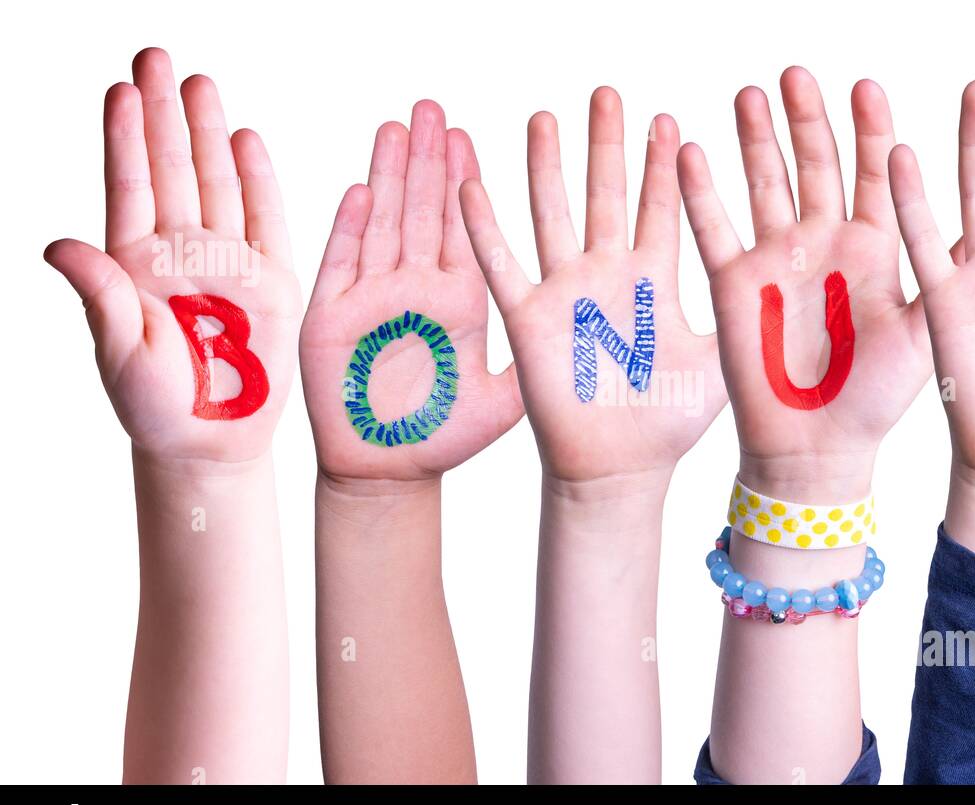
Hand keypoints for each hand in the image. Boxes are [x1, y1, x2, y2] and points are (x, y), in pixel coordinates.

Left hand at [45, 48, 299, 463]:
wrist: (213, 443)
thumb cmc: (156, 407)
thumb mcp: (117, 352)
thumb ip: (99, 294)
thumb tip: (58, 243)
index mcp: (135, 265)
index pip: (129, 186)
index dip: (125, 137)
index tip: (120, 88)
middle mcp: (180, 253)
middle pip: (171, 169)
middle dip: (164, 113)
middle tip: (157, 58)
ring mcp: (227, 263)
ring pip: (216, 183)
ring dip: (207, 133)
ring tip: (200, 83)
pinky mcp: (272, 281)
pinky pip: (268, 220)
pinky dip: (259, 180)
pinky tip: (246, 139)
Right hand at [300, 102, 520, 481]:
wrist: (389, 471)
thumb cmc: (444, 437)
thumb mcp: (504, 400)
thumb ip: (534, 361)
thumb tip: (585, 332)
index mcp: (458, 299)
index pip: (462, 228)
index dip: (463, 182)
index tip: (468, 136)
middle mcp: (416, 289)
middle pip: (421, 211)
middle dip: (427, 160)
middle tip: (433, 108)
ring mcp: (373, 298)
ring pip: (383, 224)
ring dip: (389, 176)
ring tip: (397, 128)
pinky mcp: (334, 318)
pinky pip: (344, 265)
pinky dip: (351, 229)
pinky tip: (361, 190)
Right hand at [458, 88, 725, 483]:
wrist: (618, 468)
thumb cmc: (669, 421)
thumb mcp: (720, 359)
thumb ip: (744, 313)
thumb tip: (795, 279)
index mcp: (655, 279)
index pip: (660, 207)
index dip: (662, 165)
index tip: (668, 119)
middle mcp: (609, 276)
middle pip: (607, 194)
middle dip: (608, 144)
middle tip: (608, 94)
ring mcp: (567, 293)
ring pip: (554, 214)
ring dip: (547, 167)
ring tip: (547, 118)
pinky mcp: (529, 321)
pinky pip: (502, 268)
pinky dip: (485, 230)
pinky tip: (471, 187)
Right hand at [677, 67, 931, 499]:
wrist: (814, 446)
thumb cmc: (873, 400)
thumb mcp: (921, 334)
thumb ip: (936, 275)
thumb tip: (973, 221)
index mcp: (874, 249)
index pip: (874, 173)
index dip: (869, 129)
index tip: (865, 85)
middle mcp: (824, 244)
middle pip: (814, 164)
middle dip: (806, 118)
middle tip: (797, 74)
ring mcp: (777, 260)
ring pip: (763, 182)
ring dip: (755, 138)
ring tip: (749, 94)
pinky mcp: (733, 284)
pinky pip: (712, 228)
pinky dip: (699, 192)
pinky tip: (688, 150)